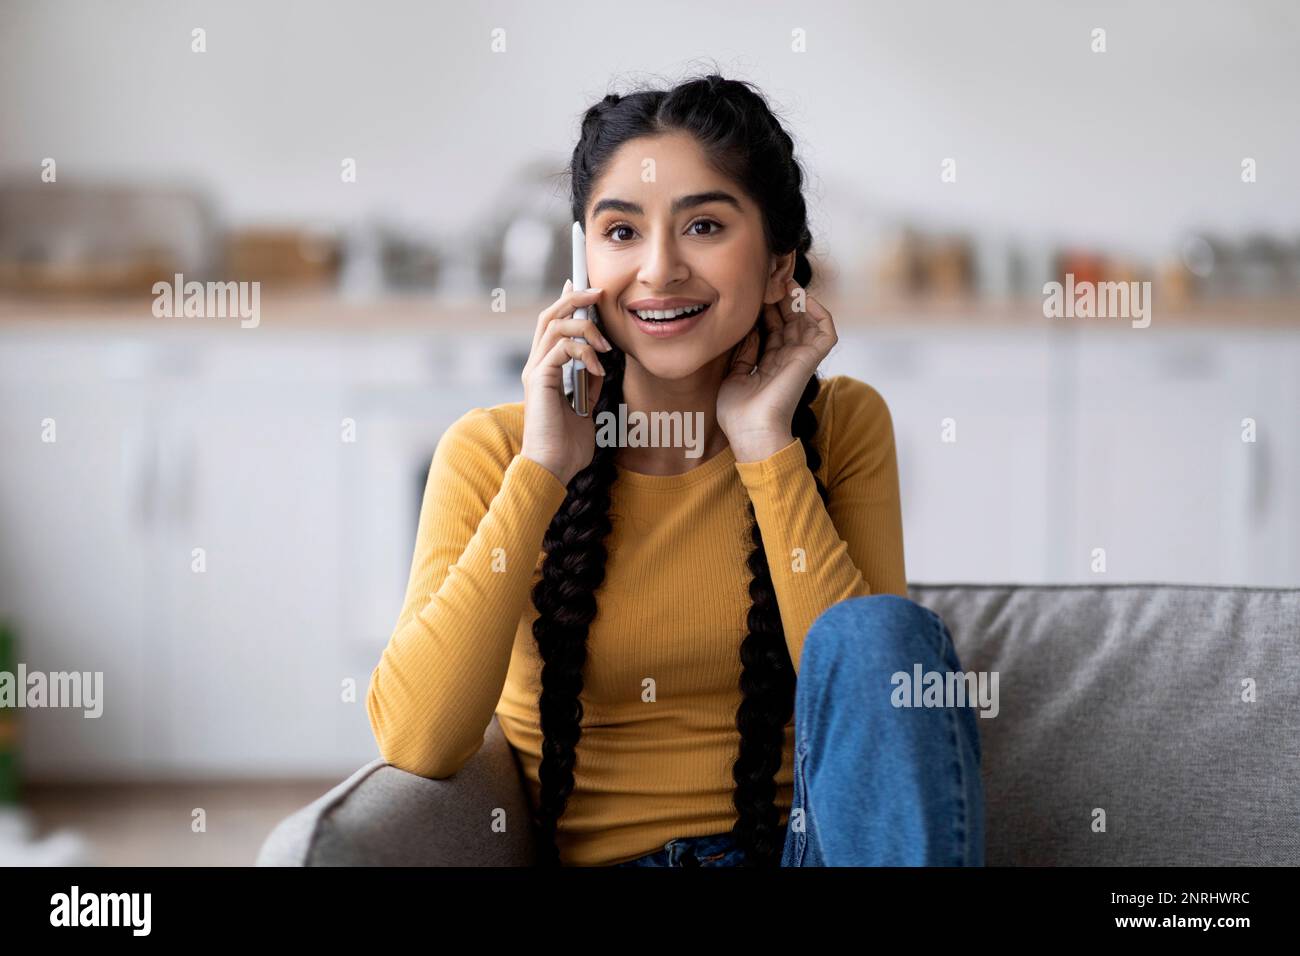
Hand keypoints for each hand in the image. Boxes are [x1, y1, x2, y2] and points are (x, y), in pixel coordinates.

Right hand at [519, 278, 612, 484]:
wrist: (553, 469)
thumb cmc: (567, 447)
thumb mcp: (586, 409)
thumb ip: (589, 385)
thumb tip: (600, 365)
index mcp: (544, 371)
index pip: (552, 325)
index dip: (567, 302)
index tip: (586, 289)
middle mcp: (536, 366)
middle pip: (550, 315)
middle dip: (575, 298)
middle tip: (599, 293)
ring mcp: (535, 371)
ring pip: (555, 325)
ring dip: (586, 328)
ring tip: (605, 348)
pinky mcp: (539, 379)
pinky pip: (562, 348)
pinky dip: (584, 352)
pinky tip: (598, 368)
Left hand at [717, 278, 837, 460]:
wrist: (750, 431)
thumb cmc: (738, 412)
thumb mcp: (735, 374)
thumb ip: (744, 351)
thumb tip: (747, 328)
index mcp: (770, 361)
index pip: (772, 325)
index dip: (765, 306)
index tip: (753, 287)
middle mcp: (787, 357)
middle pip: (789, 318)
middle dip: (779, 296)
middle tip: (767, 275)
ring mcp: (800, 357)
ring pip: (806, 319)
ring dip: (796, 298)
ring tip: (781, 281)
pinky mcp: (810, 359)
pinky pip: (826, 331)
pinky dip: (818, 311)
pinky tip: (801, 297)